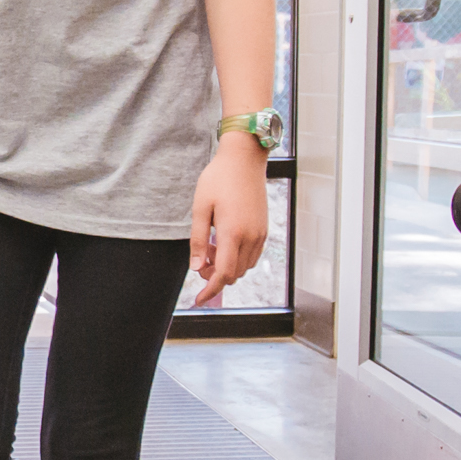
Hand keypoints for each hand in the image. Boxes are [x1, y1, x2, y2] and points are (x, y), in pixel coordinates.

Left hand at [187, 143, 269, 303]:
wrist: (244, 159)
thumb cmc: (218, 179)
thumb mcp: (200, 208)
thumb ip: (197, 240)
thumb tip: (196, 267)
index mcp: (233, 233)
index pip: (223, 274)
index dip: (210, 290)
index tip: (198, 300)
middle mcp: (251, 238)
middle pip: (233, 274)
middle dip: (214, 276)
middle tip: (200, 257)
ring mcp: (260, 234)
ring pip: (243, 268)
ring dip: (226, 266)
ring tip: (211, 243)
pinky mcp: (264, 230)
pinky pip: (251, 256)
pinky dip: (236, 258)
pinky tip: (223, 240)